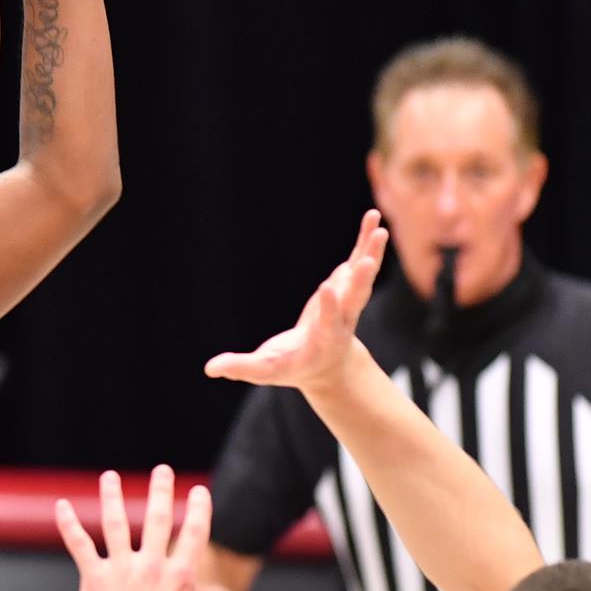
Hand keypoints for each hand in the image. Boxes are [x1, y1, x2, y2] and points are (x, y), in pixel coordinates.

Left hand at [56, 467, 249, 590]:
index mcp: (180, 579)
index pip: (195, 535)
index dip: (200, 509)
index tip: (200, 490)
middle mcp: (152, 567)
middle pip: (158, 518)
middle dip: (161, 490)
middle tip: (162, 470)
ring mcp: (122, 570)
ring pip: (116, 523)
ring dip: (112, 497)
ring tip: (110, 477)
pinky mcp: (95, 580)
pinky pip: (80, 546)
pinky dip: (69, 524)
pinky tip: (61, 506)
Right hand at [204, 211, 391, 394]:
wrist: (327, 366)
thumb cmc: (291, 367)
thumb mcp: (266, 371)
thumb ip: (241, 368)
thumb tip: (210, 368)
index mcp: (321, 341)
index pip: (327, 324)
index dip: (328, 309)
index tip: (327, 289)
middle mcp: (341, 321)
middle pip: (353, 302)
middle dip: (359, 282)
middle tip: (366, 261)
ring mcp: (348, 303)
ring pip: (362, 277)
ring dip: (371, 254)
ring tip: (379, 230)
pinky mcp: (346, 287)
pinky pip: (359, 260)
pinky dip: (365, 240)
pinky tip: (374, 219)